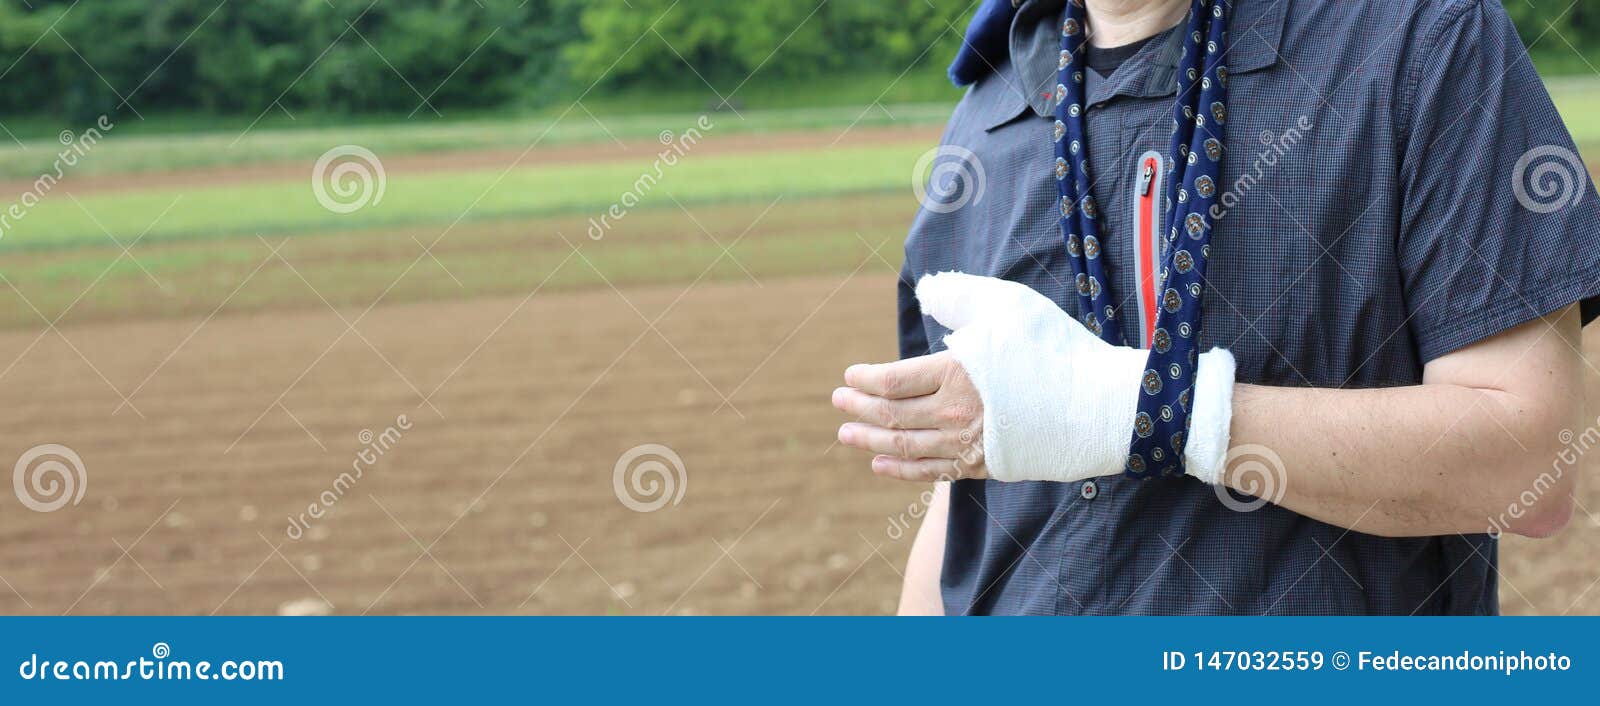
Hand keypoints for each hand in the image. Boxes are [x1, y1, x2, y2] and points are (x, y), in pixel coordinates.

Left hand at [836, 272, 1234, 483]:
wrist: (1102, 405)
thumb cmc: (1057, 349)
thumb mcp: (1008, 306)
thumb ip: (962, 297)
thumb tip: (926, 293)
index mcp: (954, 373)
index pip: (892, 381)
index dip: (865, 379)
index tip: (850, 374)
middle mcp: (954, 414)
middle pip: (890, 417)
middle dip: (858, 409)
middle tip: (838, 401)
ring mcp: (968, 445)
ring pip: (904, 448)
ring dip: (869, 441)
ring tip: (846, 435)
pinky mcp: (985, 467)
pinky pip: (932, 472)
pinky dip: (901, 470)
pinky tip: (881, 465)